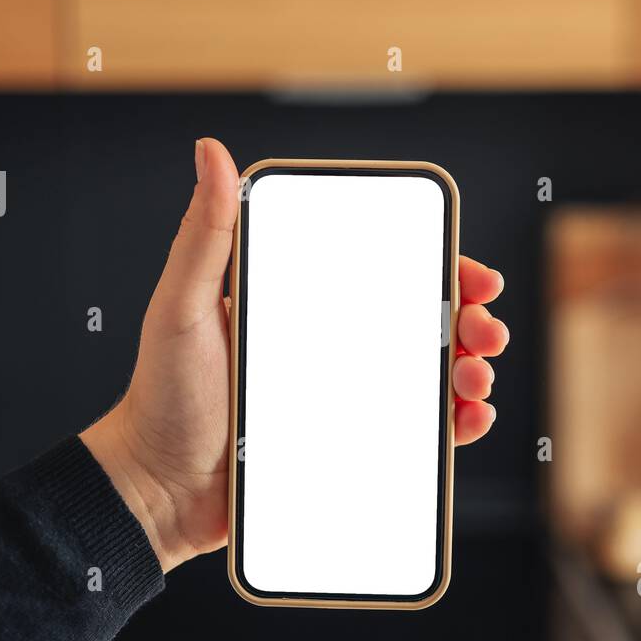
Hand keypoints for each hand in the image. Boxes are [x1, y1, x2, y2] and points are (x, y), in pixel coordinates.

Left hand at [81, 138, 509, 571]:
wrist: (156, 489)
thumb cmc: (161, 395)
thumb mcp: (181, 305)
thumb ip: (204, 234)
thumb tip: (211, 151)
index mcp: (300, 300)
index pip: (382, 269)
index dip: (436, 266)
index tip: (469, 273)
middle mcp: (329, 343)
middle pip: (419, 319)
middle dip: (468, 319)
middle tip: (483, 330)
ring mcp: (343, 394)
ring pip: (427, 373)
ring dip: (469, 369)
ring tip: (475, 377)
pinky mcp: (349, 443)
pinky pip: (414, 429)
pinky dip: (451, 423)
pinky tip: (465, 419)